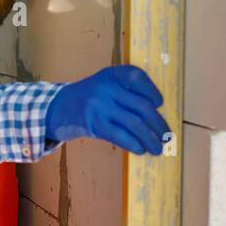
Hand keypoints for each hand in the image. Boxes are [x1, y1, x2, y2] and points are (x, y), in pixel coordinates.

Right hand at [45, 65, 171, 154]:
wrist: (58, 108)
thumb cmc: (90, 98)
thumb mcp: (105, 85)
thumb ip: (127, 92)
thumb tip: (156, 115)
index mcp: (111, 75)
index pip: (137, 78)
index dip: (152, 91)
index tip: (160, 104)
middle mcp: (106, 88)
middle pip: (141, 106)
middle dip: (158, 123)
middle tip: (167, 136)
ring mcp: (99, 107)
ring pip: (133, 124)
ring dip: (150, 138)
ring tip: (158, 148)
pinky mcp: (94, 125)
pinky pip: (120, 136)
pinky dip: (134, 144)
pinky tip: (141, 149)